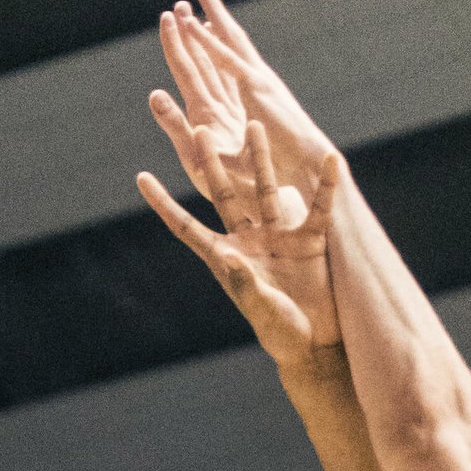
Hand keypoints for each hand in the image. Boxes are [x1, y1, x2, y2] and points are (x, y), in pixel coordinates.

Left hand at [141, 24, 338, 371]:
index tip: (141, 178)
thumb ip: (243, 281)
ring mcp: (278, 237)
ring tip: (254, 125)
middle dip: (214, 164)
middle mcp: (249, 240)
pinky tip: (329, 159)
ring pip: (266, 189)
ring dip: (260, 159)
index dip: (165, 205)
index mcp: (226, 258)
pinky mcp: (309, 240)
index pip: (187, 227)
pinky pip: (318, 207)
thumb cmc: (281, 333)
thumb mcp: (259, 308)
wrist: (316, 345)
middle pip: (226, 195)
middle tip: (201, 128)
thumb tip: (227, 254)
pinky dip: (325, 186)